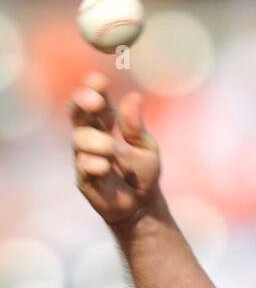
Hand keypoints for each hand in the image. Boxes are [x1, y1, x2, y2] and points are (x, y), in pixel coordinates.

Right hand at [68, 71, 161, 229]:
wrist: (142, 207)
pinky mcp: (83, 177)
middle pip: (77, 112)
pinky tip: (106, 167)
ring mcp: (84, 156)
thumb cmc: (143, 174)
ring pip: (79, 139)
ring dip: (97, 141)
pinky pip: (83, 165)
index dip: (94, 89)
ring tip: (113, 150)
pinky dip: (95, 163)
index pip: (96, 101)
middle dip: (82, 102)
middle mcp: (91, 136)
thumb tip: (135, 98)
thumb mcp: (146, 148)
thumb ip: (136, 127)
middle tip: (95, 101)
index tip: (99, 80)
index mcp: (106, 124)